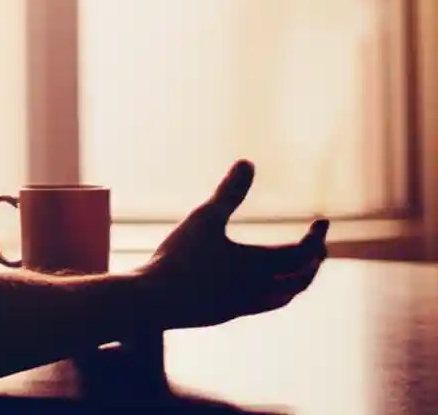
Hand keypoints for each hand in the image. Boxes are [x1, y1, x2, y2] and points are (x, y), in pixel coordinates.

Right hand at [139, 160, 328, 329]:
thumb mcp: (204, 218)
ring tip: (297, 267)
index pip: (303, 253)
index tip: (322, 221)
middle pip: (301, 279)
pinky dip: (274, 292)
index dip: (317, 237)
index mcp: (259, 266)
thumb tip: (248, 162)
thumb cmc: (180, 258)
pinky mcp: (226, 314)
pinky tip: (259, 284)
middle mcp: (259, 289)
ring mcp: (244, 306)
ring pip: (284, 296)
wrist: (153, 302)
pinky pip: (263, 304)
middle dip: (314, 260)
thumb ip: (228, 192)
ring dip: (297, 279)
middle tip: (317, 243)